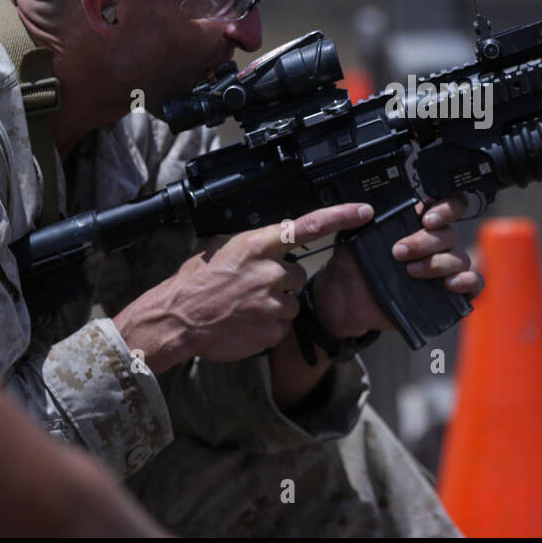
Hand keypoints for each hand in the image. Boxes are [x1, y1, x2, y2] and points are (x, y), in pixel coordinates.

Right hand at [116, 202, 374, 369]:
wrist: (177, 318)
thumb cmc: (196, 282)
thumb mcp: (223, 247)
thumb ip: (255, 244)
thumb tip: (276, 239)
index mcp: (258, 245)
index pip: (309, 226)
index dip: (341, 217)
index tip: (364, 212)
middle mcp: (271, 272)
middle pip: (298, 274)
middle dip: (281, 281)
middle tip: (252, 287)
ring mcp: (273, 302)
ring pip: (291, 302)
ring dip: (275, 304)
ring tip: (244, 306)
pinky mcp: (273, 330)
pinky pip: (283, 326)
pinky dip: (269, 326)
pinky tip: (246, 322)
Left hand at [315, 196, 484, 338]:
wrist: (347, 301)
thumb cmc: (354, 265)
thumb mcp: (354, 236)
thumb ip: (365, 218)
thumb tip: (370, 206)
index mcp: (418, 224)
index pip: (447, 206)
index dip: (446, 208)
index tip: (426, 219)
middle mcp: (435, 244)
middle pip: (449, 234)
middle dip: (425, 242)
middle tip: (399, 252)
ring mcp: (443, 269)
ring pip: (459, 258)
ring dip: (437, 263)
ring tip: (410, 272)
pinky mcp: (448, 294)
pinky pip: (474, 283)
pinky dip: (468, 281)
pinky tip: (450, 284)